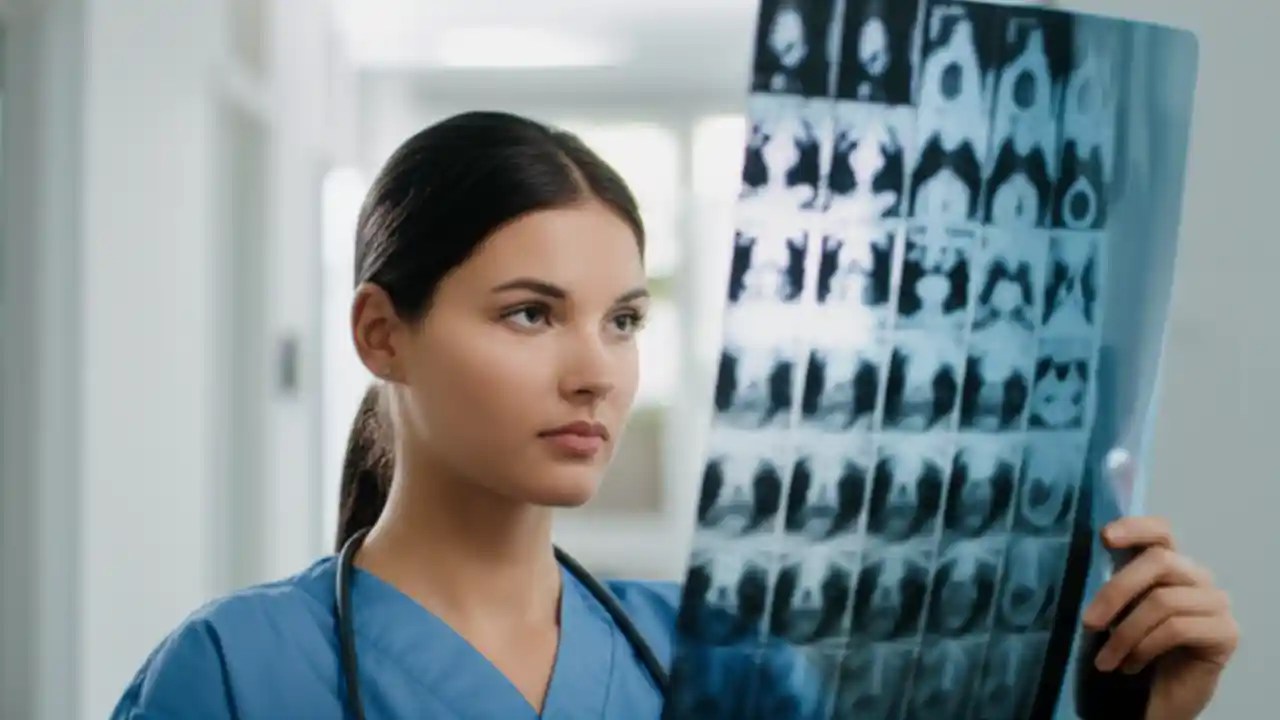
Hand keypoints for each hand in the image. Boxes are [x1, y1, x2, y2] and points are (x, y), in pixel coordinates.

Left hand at [1082, 516, 1238, 719]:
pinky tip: (1130, 666)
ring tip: (1104, 660)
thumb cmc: (1135, 647)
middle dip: (1116, 591)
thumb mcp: (1117, 611)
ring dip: (1124, 634)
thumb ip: (1112, 586)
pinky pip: (1177, 629)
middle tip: (1087, 623)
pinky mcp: (1226, 632)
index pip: (1161, 531)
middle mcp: (1198, 576)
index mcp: (1171, 564)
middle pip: (1158, 562)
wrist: (1162, 695)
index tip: (1104, 537)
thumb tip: (1077, 563)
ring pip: (1163, 601)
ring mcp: (1216, 603)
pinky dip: (1145, 648)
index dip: (1135, 527)